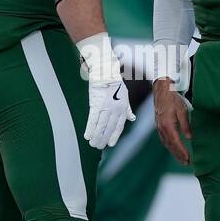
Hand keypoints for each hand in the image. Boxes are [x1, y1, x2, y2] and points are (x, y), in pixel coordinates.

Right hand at [78, 33, 133, 148]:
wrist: (106, 73)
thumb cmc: (115, 83)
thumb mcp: (125, 97)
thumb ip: (127, 110)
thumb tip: (132, 118)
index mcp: (122, 109)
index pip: (119, 126)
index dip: (114, 136)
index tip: (110, 144)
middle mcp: (115, 110)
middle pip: (109, 128)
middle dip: (103, 139)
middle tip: (98, 146)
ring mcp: (105, 108)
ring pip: (101, 126)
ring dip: (97, 136)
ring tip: (93, 144)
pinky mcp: (96, 105)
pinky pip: (93, 119)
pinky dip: (90, 128)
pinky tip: (87, 136)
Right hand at [153, 77, 191, 164]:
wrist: (161, 91)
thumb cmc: (172, 99)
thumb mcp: (182, 111)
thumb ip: (185, 125)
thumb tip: (189, 138)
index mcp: (168, 125)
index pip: (175, 142)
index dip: (182, 151)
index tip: (188, 158)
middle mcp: (162, 128)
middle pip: (170, 146)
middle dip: (178, 155)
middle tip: (186, 163)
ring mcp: (159, 127)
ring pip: (166, 143)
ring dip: (174, 152)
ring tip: (182, 159)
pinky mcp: (159, 126)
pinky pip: (164, 139)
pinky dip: (170, 146)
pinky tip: (174, 149)